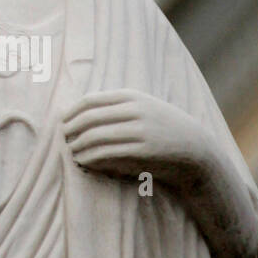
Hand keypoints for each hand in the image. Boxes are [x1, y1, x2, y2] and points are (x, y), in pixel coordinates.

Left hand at [62, 88, 206, 186]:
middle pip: (89, 118)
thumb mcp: (144, 108)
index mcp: (132, 96)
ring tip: (72, 152)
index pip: (90, 100)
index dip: (72, 112)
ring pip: (95, 136)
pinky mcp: (142, 150)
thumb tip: (81, 111)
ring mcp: (139, 130)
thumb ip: (118, 106)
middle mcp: (134, 110)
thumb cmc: (164, 129)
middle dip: (71, 129)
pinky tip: (84, 161)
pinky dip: (90, 158)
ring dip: (78, 146)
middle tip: (63, 139)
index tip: (63, 121)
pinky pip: (106, 153)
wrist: (195, 149)